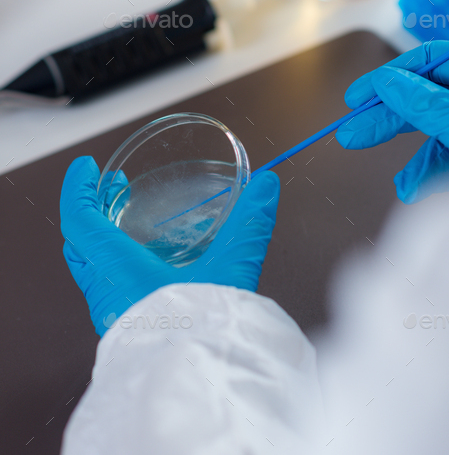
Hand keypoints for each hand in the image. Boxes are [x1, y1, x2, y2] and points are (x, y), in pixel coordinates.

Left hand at [60, 156, 279, 335]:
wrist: (197, 387)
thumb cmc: (203, 332)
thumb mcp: (232, 266)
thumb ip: (250, 223)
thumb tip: (266, 184)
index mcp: (117, 268)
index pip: (78, 218)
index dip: (77, 187)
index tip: (84, 167)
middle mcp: (106, 290)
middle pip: (80, 242)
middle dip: (90, 209)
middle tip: (111, 189)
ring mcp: (112, 313)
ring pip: (92, 267)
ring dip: (102, 238)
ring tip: (128, 222)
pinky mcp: (125, 330)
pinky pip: (107, 288)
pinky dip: (115, 264)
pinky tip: (147, 265)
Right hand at [336, 42, 448, 202]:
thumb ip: (427, 105)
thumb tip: (387, 83)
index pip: (435, 61)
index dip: (392, 76)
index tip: (358, 97)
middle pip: (430, 97)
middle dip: (392, 118)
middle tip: (353, 133)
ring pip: (439, 135)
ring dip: (418, 161)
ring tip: (406, 186)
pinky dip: (435, 177)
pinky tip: (422, 193)